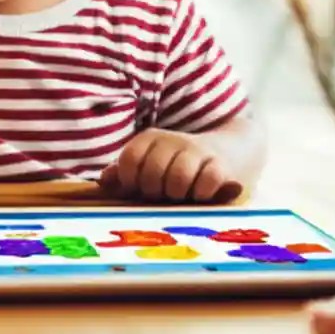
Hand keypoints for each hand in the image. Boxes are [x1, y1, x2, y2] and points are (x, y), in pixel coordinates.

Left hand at [99, 129, 241, 202]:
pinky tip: (201, 195)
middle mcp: (172, 140)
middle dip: (155, 191)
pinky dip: (201, 194)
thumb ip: (125, 174)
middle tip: (163, 194)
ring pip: (178, 178)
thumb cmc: (179, 166)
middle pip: (151, 173)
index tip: (140, 188)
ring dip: (178, 194)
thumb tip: (104, 181)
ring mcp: (197, 150)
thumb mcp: (150, 165)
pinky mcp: (221, 164)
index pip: (128, 161)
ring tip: (182, 195)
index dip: (131, 182)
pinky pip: (206, 182)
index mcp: (150, 138)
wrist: (231, 150)